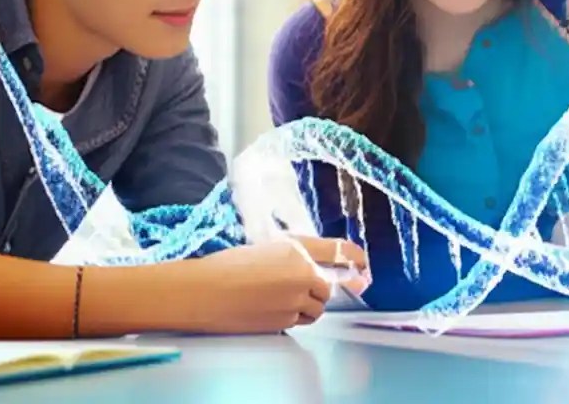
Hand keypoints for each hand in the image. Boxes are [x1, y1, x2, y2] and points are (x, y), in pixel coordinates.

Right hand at [179, 237, 368, 332]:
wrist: (203, 292)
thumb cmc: (226, 267)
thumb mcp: (265, 249)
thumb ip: (293, 257)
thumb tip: (315, 270)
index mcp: (296, 248)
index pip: (338, 250)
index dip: (355, 257)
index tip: (364, 264)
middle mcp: (302, 272)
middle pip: (327, 287)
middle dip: (316, 290)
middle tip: (294, 289)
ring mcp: (295, 298)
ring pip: (316, 308)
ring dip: (305, 306)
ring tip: (276, 299)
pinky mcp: (285, 320)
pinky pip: (299, 321)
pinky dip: (291, 318)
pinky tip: (269, 310)